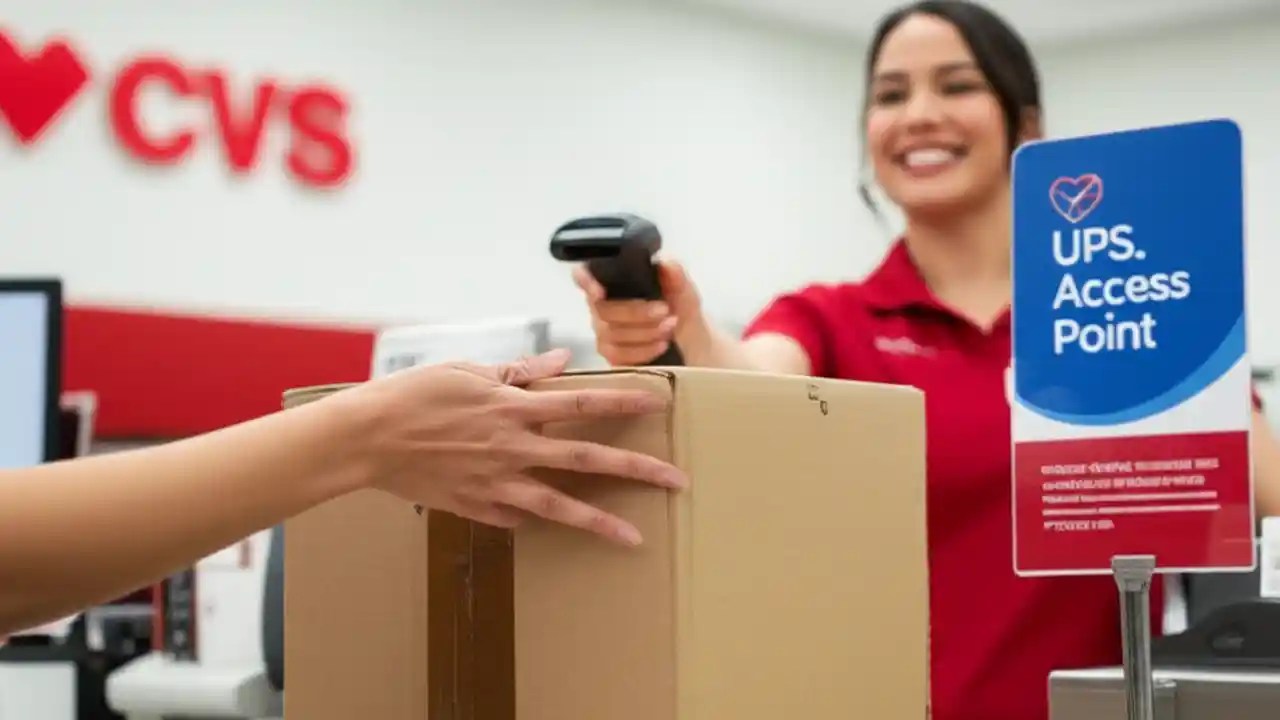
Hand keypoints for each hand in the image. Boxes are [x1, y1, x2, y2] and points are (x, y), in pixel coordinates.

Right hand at [341, 349, 685, 545]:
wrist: (366, 438)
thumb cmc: (413, 395)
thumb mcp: (466, 371)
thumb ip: (518, 371)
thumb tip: (561, 361)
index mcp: (513, 405)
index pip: (583, 401)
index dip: (624, 400)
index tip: (660, 402)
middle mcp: (513, 445)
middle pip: (588, 458)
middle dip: (636, 469)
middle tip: (676, 481)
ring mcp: (497, 481)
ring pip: (560, 504)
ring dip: (601, 522)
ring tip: (635, 538)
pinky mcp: (477, 506)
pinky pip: (516, 515)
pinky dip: (533, 516)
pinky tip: (548, 520)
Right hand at [574, 258, 704, 365]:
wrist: (694, 349)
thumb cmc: (682, 315)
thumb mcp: (685, 293)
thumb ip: (676, 276)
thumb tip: (665, 262)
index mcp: (616, 284)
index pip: (585, 276)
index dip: (585, 281)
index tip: (599, 292)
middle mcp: (604, 307)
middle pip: (602, 309)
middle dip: (636, 311)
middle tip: (664, 310)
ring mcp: (605, 334)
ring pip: (610, 333)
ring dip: (644, 331)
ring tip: (669, 327)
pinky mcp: (613, 357)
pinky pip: (617, 355)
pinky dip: (642, 350)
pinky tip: (661, 345)